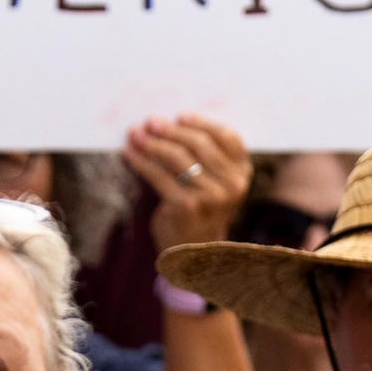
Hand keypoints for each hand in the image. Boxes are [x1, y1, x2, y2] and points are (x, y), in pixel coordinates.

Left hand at [121, 115, 251, 252]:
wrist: (194, 253)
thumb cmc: (200, 210)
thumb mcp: (213, 183)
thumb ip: (205, 157)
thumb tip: (170, 122)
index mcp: (243, 173)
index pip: (227, 137)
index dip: (202, 123)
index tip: (180, 116)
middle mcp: (232, 185)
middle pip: (200, 144)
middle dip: (171, 130)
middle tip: (151, 121)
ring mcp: (211, 197)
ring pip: (178, 158)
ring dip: (152, 143)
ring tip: (135, 134)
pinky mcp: (186, 207)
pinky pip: (159, 176)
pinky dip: (140, 162)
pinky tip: (128, 154)